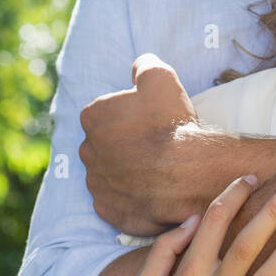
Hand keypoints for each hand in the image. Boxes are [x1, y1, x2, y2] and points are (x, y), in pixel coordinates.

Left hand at [79, 55, 204, 235]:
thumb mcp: (162, 78)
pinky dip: (129, 197)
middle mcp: (87, 151)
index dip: (128, 116)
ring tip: (155, 170)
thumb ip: (145, 66)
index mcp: (93, 117)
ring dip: (125, 171)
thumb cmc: (171, 123)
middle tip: (152, 145)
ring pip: (108, 174)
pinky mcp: (109, 211)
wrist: (187, 172)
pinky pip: (116, 202)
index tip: (148, 121)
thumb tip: (140, 64)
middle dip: (121, 144)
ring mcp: (97, 184)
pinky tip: (151, 190)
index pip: (104, 113)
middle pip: (103, 144)